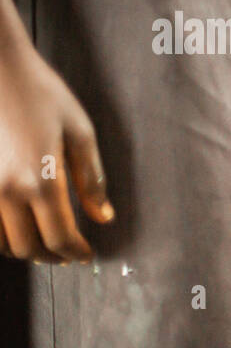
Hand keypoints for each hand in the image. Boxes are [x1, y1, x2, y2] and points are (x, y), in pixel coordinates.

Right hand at [0, 43, 113, 262]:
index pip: (60, 237)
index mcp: (40, 181)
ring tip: (43, 242)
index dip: (76, 253)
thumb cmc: (39, 92)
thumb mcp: (79, 132)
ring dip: (23, 248)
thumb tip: (103, 217)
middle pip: (28, 247)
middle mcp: (5, 191)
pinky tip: (15, 226)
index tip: (86, 255)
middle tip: (67, 253)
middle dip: (52, 256)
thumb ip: (92, 180)